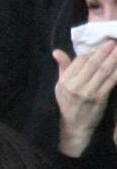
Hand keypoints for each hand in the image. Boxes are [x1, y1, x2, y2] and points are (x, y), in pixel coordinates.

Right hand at [53, 42, 116, 156]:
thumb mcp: (60, 86)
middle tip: (113, 41)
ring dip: (114, 57)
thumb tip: (56, 52)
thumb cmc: (68, 103)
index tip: (99, 47)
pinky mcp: (100, 98)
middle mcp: (76, 87)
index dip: (92, 51)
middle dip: (105, 50)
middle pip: (93, 63)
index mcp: (65, 82)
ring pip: (104, 70)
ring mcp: (88, 93)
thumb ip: (62, 67)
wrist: (75, 126)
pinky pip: (112, 80)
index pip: (80, 60)